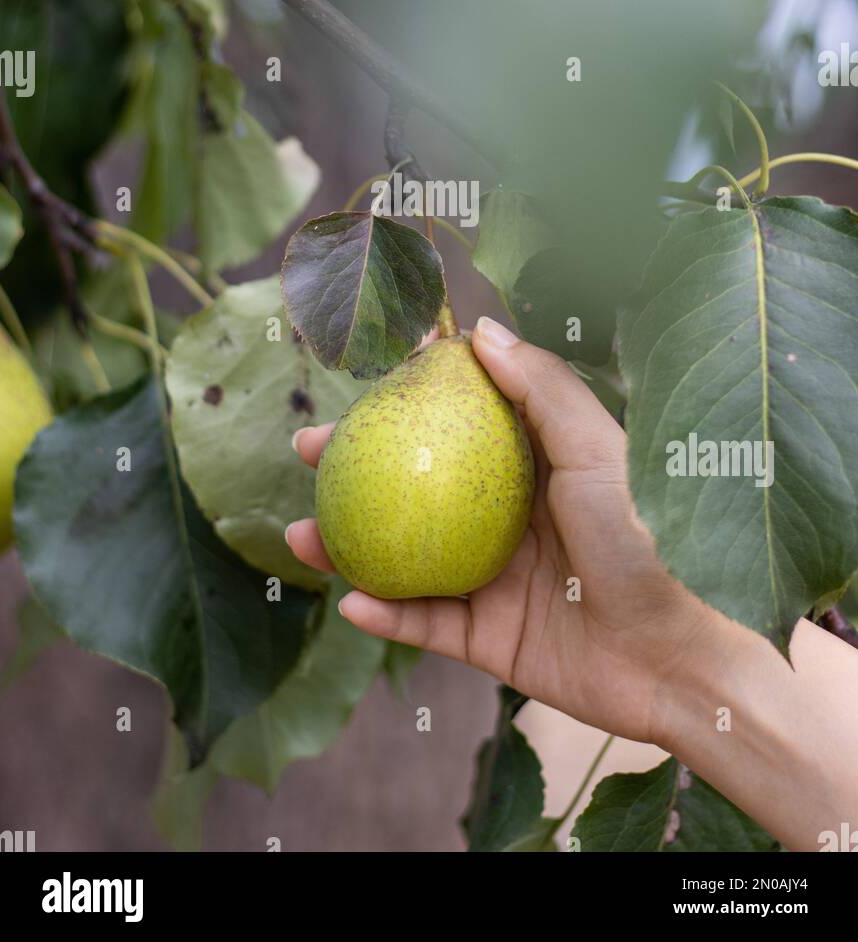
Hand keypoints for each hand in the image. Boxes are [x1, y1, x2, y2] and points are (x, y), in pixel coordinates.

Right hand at [287, 315, 722, 745]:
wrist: (685, 656)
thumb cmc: (651, 537)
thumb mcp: (599, 447)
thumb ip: (541, 387)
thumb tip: (481, 329)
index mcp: (536, 466)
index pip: (458, 421)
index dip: (408, 399)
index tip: (366, 380)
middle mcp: (509, 516)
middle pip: (415, 484)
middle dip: (355, 467)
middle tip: (306, 450)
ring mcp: (496, 578)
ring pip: (405, 555)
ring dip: (348, 545)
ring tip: (300, 535)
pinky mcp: (492, 639)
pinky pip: (426, 622)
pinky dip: (385, 614)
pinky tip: (350, 600)